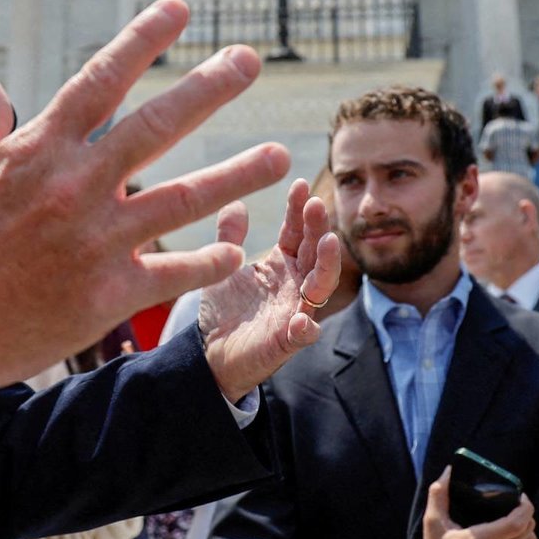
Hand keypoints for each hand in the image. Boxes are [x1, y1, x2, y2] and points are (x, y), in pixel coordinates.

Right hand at [0, 0, 290, 432]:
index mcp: (37, 150)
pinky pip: (175, 272)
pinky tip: (237, 250)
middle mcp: (74, 187)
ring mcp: (95, 241)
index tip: (179, 10)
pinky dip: (210, 261)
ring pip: (184, 199)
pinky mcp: (105, 295)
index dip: (142, 40)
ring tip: (279, 153)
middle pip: (156, 127)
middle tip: (249, 60)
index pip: (100, 81)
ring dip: (236, 174)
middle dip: (208, 88)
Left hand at [197, 179, 339, 401]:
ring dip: (326, 265)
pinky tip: (303, 320)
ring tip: (328, 242)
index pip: (296, 232)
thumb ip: (229, 236)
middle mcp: (295, 284)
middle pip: (314, 252)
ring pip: (320, 286)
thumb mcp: (223, 266)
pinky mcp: (285, 342)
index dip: (299, 209)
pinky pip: (303, 335)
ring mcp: (294, 312)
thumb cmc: (226, 309)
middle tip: (316, 204)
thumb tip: (234, 200)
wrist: (210, 354)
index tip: (299, 184)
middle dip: (318, 227)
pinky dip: (306, 328)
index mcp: (282, 264)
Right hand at [422, 466, 536, 538]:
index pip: (517, 523)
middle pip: (528, 529)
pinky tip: (511, 536)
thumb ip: (439, 494)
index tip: (520, 496)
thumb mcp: (432, 523)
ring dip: (526, 528)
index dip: (525, 507)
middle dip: (526, 513)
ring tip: (515, 519)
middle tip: (516, 504)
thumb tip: (448, 471)